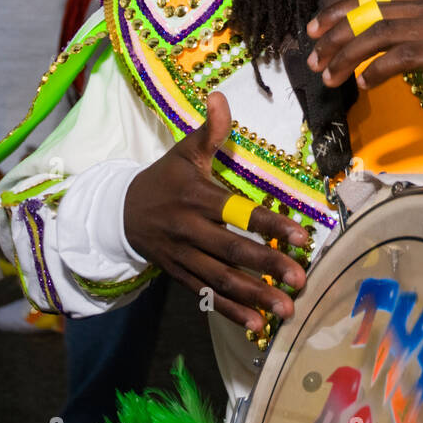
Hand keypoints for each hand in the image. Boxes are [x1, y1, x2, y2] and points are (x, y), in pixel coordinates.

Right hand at [124, 91, 308, 332]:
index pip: (238, 212)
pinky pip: (206, 297)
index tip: (302, 235)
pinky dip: (230, 313)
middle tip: (300, 280)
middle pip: (233, 251)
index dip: (270, 224)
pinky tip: (257, 327)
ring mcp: (184, 257)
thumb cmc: (164, 178)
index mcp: (197, 198)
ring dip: (255, 298)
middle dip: (268, 267)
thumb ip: (209, 129)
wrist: (119, 213)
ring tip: (287, 311)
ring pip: (221, 280)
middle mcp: (191, 231)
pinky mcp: (180, 276)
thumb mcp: (184, 151)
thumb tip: (220, 95)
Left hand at [306, 0, 422, 142]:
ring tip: (332, 78)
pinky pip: (405, 57)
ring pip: (383, 34)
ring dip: (349, 57)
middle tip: (316, 63)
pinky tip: (365, 85)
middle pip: (372, 16)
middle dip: (336, 39)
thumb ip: (401, 14)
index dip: (337, 13)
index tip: (311, 34)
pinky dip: (378, 70)